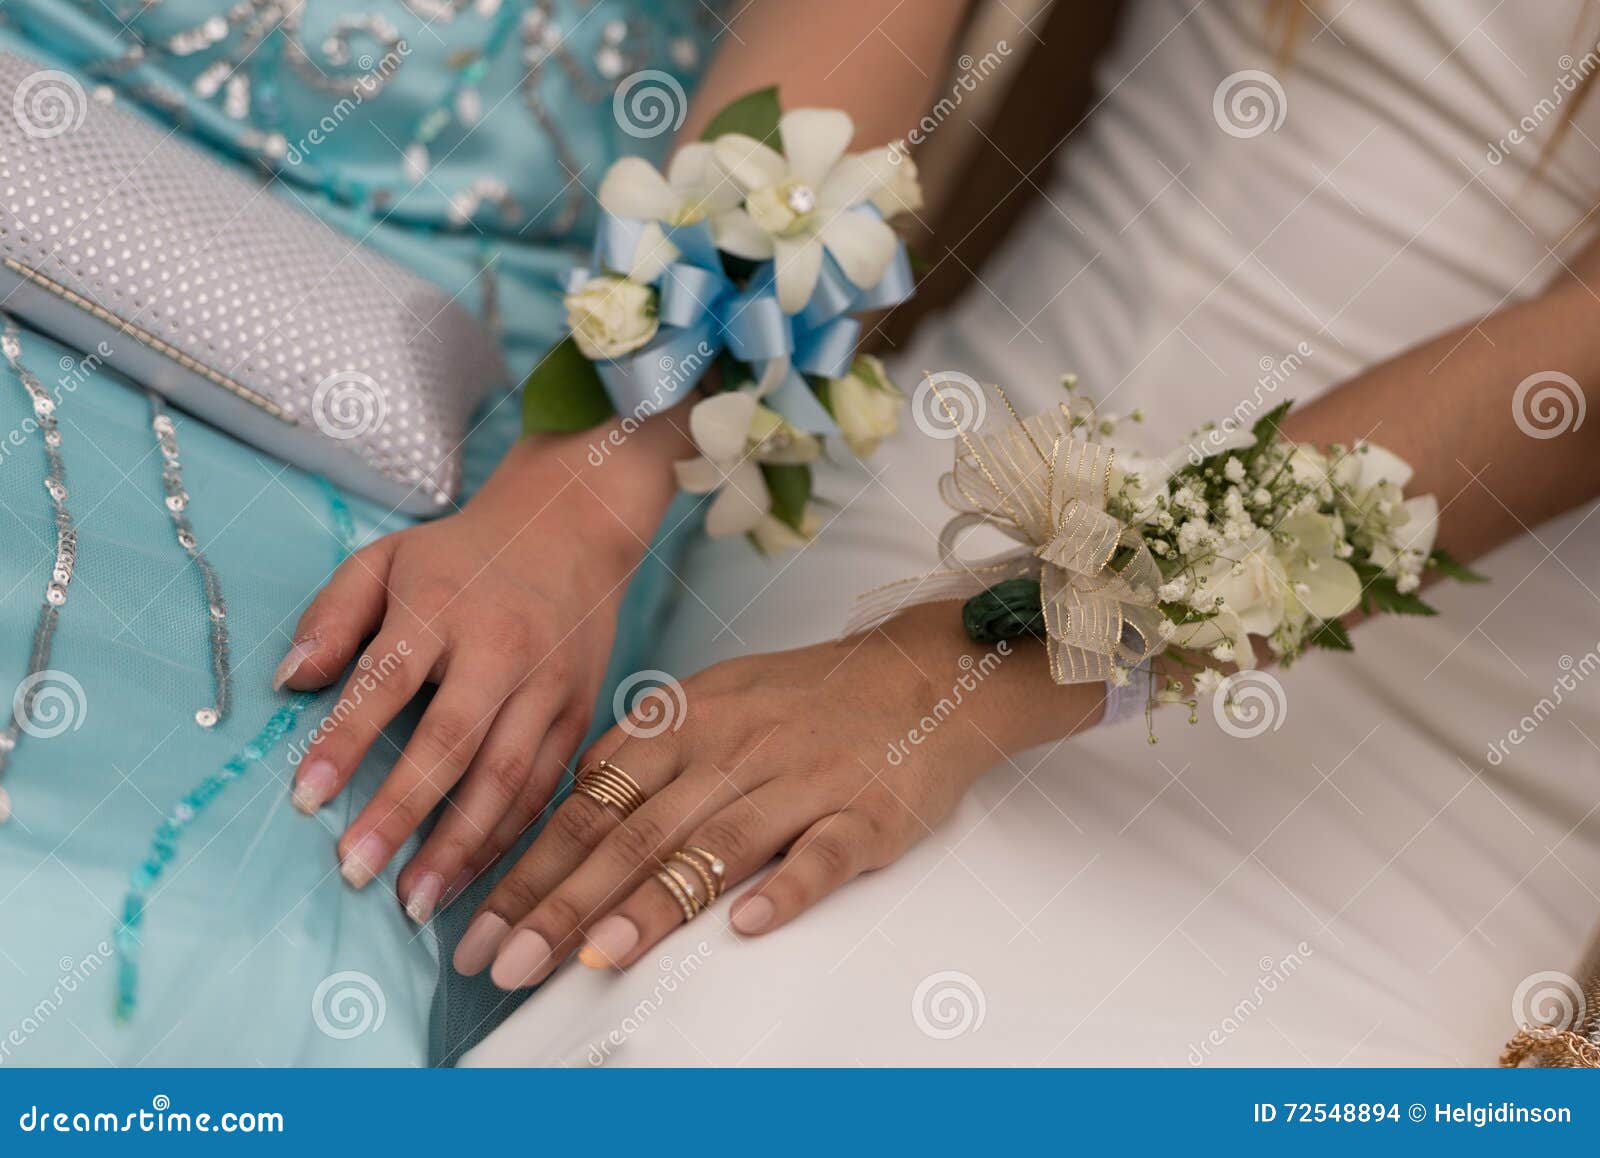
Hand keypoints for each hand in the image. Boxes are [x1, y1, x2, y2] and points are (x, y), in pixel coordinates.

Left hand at [276, 429, 679, 924]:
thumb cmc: (464, 555)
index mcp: (444, 607)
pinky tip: (469, 877)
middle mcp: (503, 650)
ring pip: (508, 778)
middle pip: (454, 742)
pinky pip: (545, 787)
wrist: (573, 527)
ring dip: (461, 846)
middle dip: (403, 811)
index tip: (303, 801)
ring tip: (414, 903)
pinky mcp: (580, 714)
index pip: (387, 680)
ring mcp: (550, 687)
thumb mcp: (385, 559)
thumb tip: (289, 683)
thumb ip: (332, 615)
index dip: (345, 742)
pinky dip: (508, 839)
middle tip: (355, 872)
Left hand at [451, 604, 1087, 986]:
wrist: (927, 671)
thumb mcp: (717, 694)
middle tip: (504, 961)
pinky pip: (823, 853)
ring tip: (592, 957)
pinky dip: (786, 889)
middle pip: (636, 831)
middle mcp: (735, 749)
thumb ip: (649, 743)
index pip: (592, 801)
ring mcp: (802, 781)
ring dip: (650, 904)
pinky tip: (744, 927)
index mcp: (690, 721)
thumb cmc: (813, 695)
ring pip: (716, 845)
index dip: (530, 865)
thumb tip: (578, 789)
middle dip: (561, 901)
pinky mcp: (867, 814)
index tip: (479, 924)